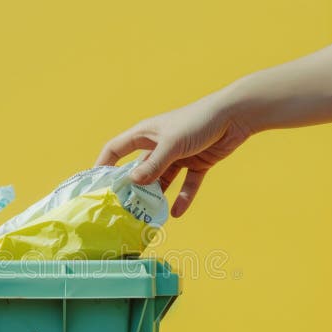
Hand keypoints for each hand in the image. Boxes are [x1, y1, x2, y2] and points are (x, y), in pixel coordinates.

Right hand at [94, 91, 253, 216]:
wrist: (235, 115)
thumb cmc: (198, 121)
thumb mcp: (172, 144)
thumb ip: (153, 165)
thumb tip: (132, 182)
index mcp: (146, 134)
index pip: (116, 149)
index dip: (104, 164)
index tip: (96, 184)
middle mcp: (159, 145)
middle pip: (139, 170)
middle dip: (133, 189)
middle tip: (124, 209)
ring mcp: (178, 155)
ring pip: (162, 180)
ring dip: (157, 196)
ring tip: (149, 216)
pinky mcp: (197, 163)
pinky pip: (186, 184)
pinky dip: (183, 198)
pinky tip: (177, 213)